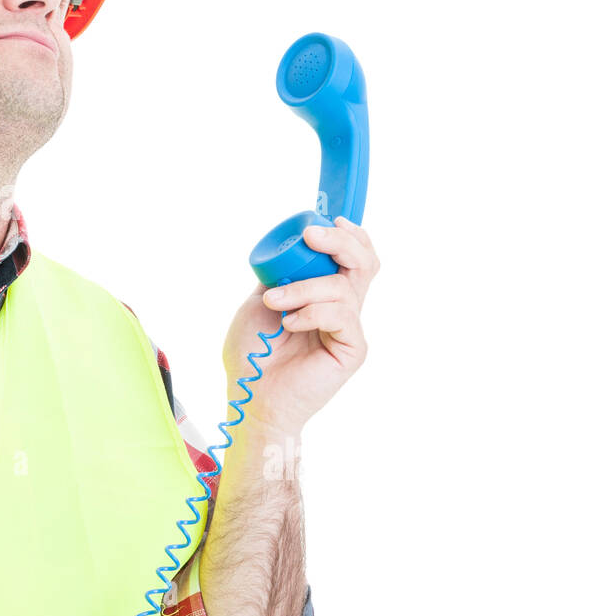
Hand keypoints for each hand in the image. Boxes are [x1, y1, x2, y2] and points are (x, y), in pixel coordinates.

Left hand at [221, 216, 379, 437]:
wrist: (251, 395)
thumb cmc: (252, 354)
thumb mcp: (261, 299)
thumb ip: (282, 273)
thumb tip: (294, 246)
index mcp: (324, 293)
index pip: (352, 256)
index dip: (348, 235)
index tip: (326, 220)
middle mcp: (342, 307)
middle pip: (364, 262)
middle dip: (340, 241)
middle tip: (311, 237)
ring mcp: (349, 328)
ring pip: (344, 286)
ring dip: (304, 287)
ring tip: (275, 302)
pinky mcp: (353, 348)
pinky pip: (342, 315)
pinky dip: (312, 312)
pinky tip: (289, 323)